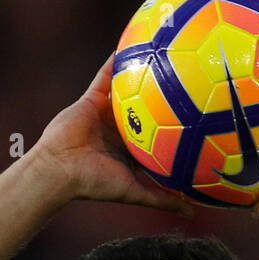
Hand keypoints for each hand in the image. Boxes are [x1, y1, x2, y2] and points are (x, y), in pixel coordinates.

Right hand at [30, 54, 190, 214]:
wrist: (60, 171)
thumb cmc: (95, 184)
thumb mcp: (135, 192)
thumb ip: (162, 199)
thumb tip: (192, 214)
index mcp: (132, 150)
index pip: (158, 136)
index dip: (176, 127)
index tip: (199, 116)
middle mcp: (121, 130)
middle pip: (147, 110)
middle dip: (165, 97)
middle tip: (190, 80)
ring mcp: (106, 113)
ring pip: (129, 90)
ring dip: (143, 73)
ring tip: (165, 53)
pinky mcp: (91, 99)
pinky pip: (106, 76)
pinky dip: (116, 61)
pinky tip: (135, 45)